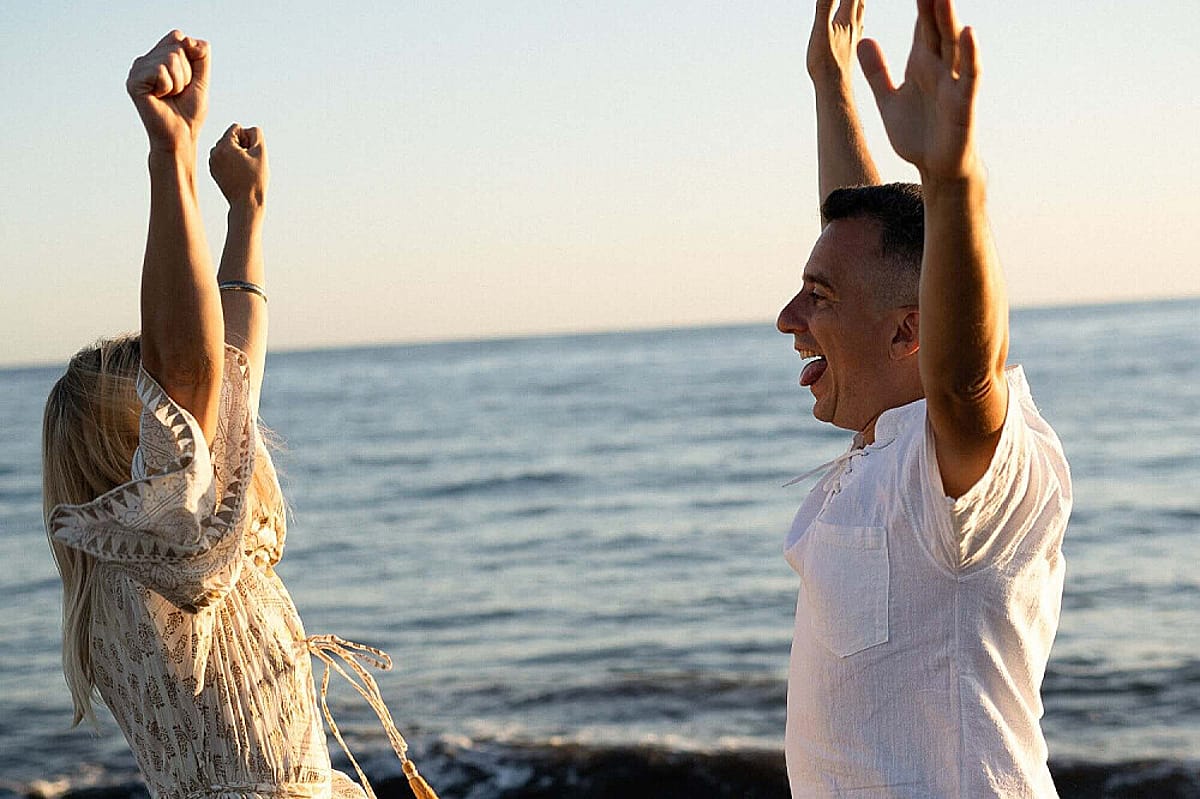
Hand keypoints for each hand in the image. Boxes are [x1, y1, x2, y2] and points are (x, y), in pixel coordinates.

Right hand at [126, 30, 209, 153]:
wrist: (180, 136)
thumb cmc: (189, 111)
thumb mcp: (201, 79)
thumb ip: (200, 55)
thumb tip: (186, 38)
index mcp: (159, 57)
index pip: (179, 38)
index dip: (191, 59)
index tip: (186, 81)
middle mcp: (146, 60)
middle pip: (177, 47)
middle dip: (186, 73)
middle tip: (178, 92)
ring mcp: (137, 70)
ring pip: (171, 58)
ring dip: (179, 82)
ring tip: (170, 96)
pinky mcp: (134, 81)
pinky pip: (161, 71)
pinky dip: (169, 86)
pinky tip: (160, 98)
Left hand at [209, 124, 268, 209]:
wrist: (246, 203)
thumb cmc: (255, 179)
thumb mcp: (261, 153)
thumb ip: (256, 134)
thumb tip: (247, 130)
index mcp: (223, 146)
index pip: (237, 128)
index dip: (248, 139)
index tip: (251, 154)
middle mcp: (214, 152)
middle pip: (230, 137)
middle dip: (241, 146)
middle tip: (248, 163)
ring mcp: (211, 162)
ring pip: (227, 147)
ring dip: (236, 154)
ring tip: (243, 169)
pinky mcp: (213, 169)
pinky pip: (223, 157)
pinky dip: (231, 162)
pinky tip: (237, 174)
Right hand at [807, 0, 865, 86]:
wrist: (836, 91)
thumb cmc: (826, 64)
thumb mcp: (821, 32)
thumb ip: (825, 7)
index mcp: (848, 19)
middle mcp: (854, 26)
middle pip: (859, 0)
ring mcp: (853, 38)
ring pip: (859, 12)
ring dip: (858, 1)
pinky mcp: (850, 48)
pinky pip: (856, 27)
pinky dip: (856, 18)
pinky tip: (856, 24)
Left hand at [858, 0, 978, 181]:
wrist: (935, 167)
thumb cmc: (917, 133)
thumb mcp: (888, 100)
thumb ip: (877, 71)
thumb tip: (862, 40)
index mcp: (921, 63)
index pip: (920, 25)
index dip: (920, 2)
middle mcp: (940, 67)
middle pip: (937, 27)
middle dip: (934, 3)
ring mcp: (953, 82)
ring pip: (953, 44)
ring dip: (950, 19)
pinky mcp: (963, 101)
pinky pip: (969, 74)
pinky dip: (970, 53)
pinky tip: (969, 32)